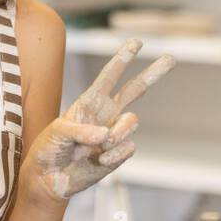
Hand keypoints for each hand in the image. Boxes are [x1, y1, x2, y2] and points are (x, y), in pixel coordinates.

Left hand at [25, 37, 175, 200]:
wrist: (49, 178)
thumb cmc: (48, 149)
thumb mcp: (56, 133)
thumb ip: (79, 131)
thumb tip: (106, 135)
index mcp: (89, 102)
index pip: (109, 77)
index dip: (122, 59)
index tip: (136, 42)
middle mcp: (105, 114)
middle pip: (135, 89)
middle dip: (153, 73)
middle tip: (171, 58)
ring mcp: (114, 133)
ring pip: (133, 121)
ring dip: (120, 131)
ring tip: (104, 144)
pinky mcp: (119, 153)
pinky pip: (129, 148)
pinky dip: (115, 154)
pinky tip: (100, 160)